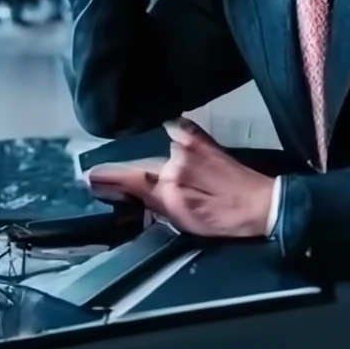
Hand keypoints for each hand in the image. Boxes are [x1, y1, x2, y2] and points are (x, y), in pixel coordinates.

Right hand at [86, 118, 274, 238]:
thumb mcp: (185, 219)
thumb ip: (153, 200)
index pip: (130, 178)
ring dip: (152, 163)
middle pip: (144, 167)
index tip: (88, 176)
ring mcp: (189, 143)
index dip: (107, 178)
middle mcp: (176, 157)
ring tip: (159, 177)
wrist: (261, 204)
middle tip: (117, 184)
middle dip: (129, 175)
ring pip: (158, 153)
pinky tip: (166, 138)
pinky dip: (167, 132)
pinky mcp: (202, 137)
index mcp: (170, 182)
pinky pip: (175, 129)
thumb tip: (122, 186)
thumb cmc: (225, 218)